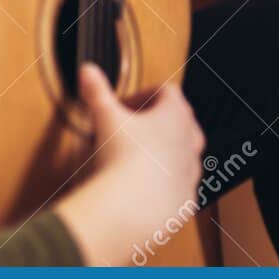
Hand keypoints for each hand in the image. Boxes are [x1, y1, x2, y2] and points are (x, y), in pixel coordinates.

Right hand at [55, 65, 205, 266]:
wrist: (130, 209)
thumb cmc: (121, 158)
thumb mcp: (106, 118)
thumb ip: (98, 92)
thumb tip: (87, 69)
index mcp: (176, 115)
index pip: (167, 92)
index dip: (143, 94)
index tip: (122, 106)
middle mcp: (191, 142)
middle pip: (182, 121)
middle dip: (158, 121)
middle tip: (132, 129)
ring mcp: (191, 173)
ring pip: (184, 154)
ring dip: (164, 153)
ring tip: (136, 160)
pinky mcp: (186, 200)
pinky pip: (181, 186)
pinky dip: (166, 184)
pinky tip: (143, 189)